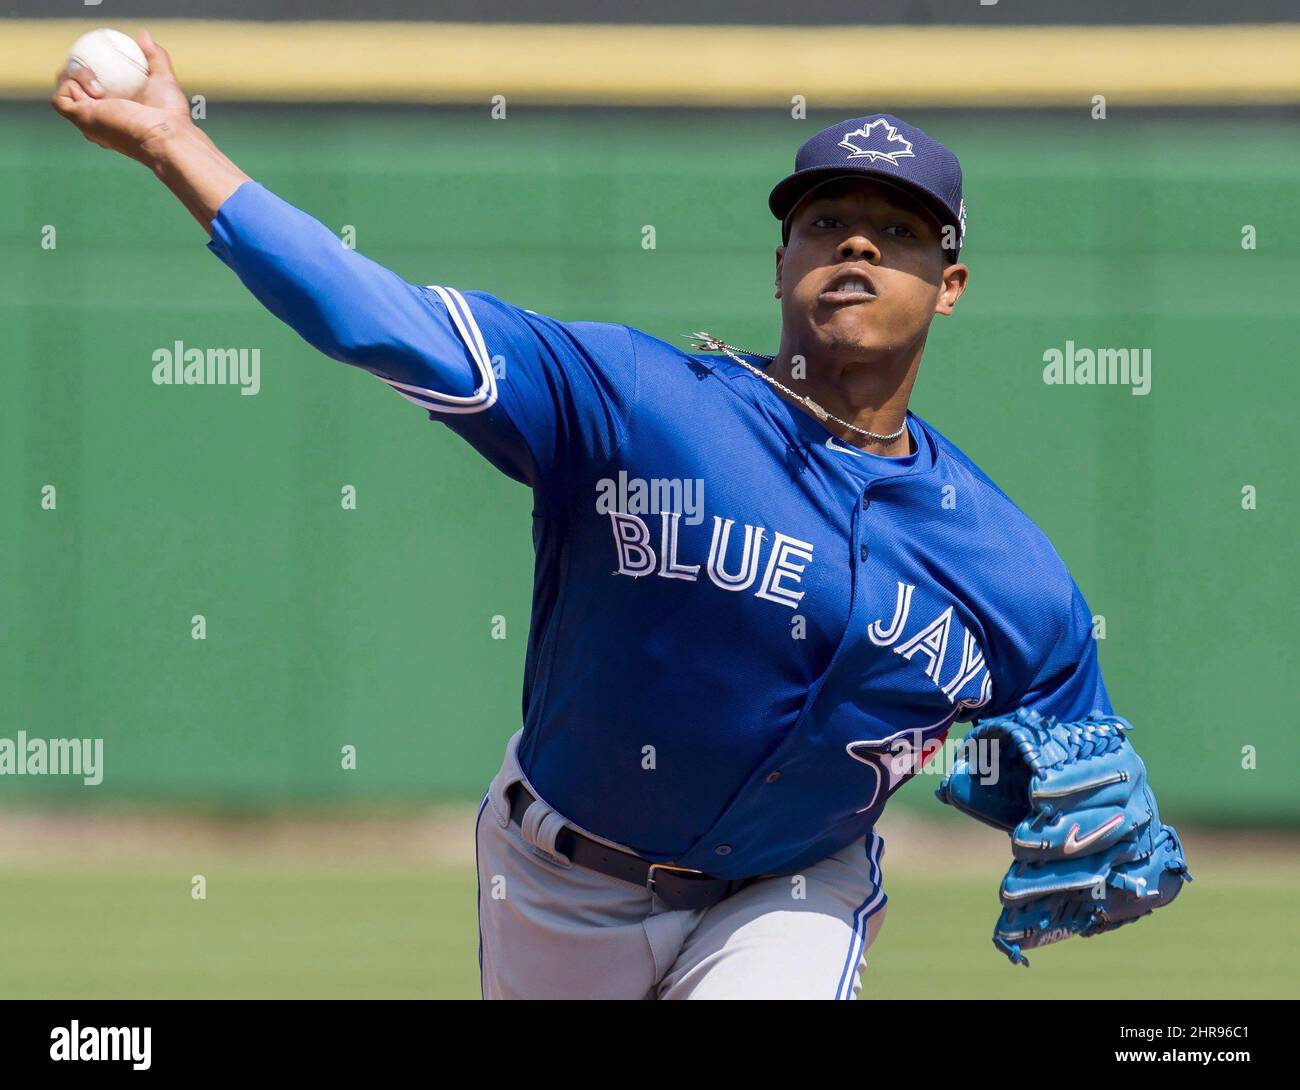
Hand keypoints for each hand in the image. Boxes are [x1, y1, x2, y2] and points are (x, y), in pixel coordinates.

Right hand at [51, 31, 193, 166]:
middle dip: (77, 69)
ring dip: (76, 74)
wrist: (164, 131)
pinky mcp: (80, 119)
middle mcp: (96, 118)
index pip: (90, 85)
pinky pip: (60, 97)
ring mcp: (86, 120)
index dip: (89, 68)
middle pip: (71, 85)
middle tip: (95, 65)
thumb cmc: (168, 113)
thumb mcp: (163, 78)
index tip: (99, 57)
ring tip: (100, 86)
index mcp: (113, 110)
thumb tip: (142, 35)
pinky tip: (95, 89)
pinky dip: (71, 86)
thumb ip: (154, 56)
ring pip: (64, 86)